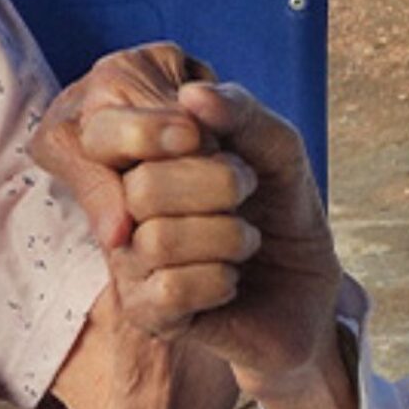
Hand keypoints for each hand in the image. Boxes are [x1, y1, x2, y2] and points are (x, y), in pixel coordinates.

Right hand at [33, 45, 344, 398]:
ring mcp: (128, 263)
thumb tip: (192, 94)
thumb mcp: (276, 147)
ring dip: (228, 236)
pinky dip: (219, 280)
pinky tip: (230, 281)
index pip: (100, 133)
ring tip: (245, 240)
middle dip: (217, 184)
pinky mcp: (146, 314)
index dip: (148, 129)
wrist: (309, 286)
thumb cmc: (280, 207)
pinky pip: (171, 291)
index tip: (198, 135)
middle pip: (143, 187)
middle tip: (245, 191)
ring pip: (158, 240)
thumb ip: (239, 111)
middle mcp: (121, 208)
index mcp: (137, 157)